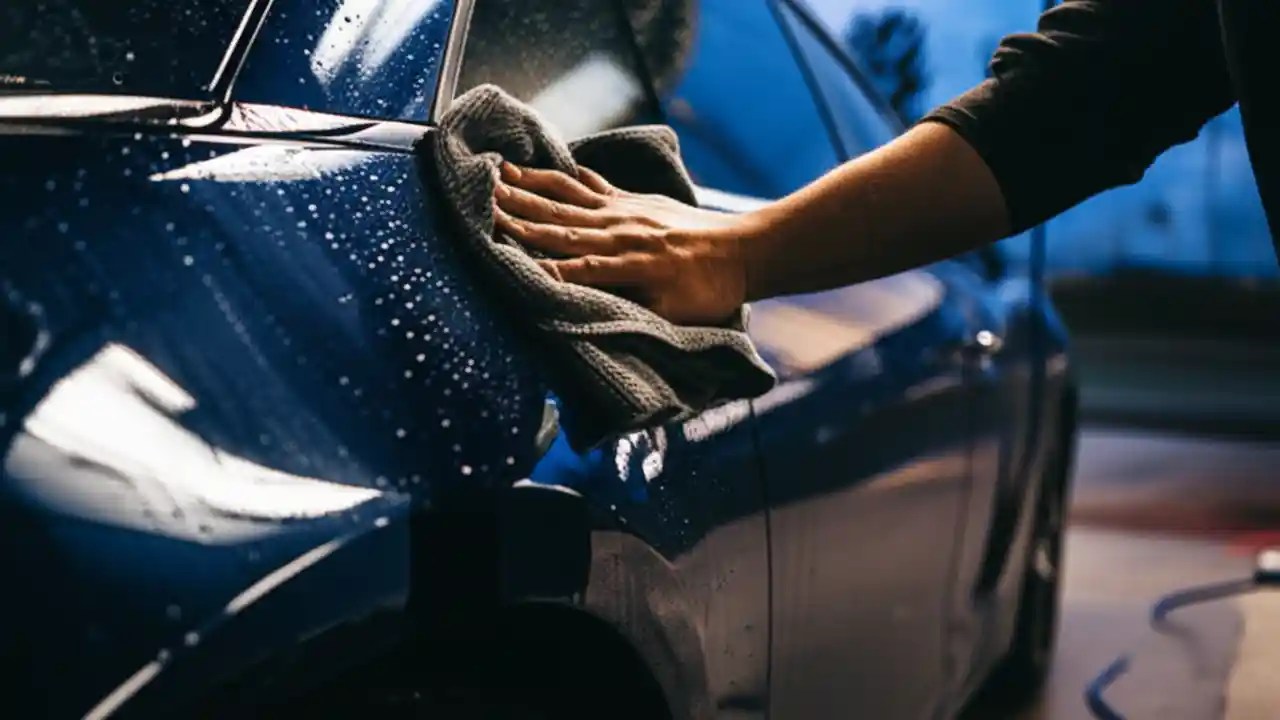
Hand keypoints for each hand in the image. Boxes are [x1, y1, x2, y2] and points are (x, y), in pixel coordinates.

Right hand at [492, 162, 753, 325]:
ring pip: (570, 197)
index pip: (569, 261)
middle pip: (558, 221)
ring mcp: (626, 212)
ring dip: (534, 186)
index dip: (535, 256)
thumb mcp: (673, 315)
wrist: (743, 251)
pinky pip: (595, 185)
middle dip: (518, 211)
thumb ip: (631, 313)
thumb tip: (591, 315)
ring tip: (501, 174)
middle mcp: (619, 232)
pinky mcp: (635, 201)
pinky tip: (551, 168)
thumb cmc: (708, 291)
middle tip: (483, 199)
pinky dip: (572, 176)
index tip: (499, 247)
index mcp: (626, 263)